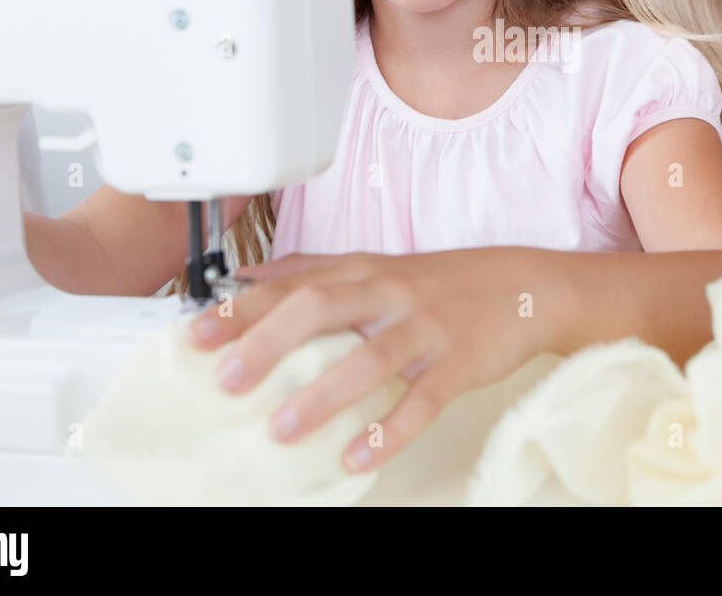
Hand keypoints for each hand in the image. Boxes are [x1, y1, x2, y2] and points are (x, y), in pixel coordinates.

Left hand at [184, 247, 565, 473]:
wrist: (525, 286)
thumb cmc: (442, 282)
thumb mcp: (377, 264)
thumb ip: (313, 269)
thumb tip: (247, 279)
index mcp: (364, 272)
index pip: (293, 284)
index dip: (243, 309)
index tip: (195, 335)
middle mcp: (389, 294)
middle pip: (321, 308)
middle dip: (269, 343)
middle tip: (227, 380)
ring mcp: (425, 328)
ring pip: (370, 358)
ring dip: (322, 395)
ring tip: (280, 429)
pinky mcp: (460, 362)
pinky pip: (423, 400)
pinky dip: (390, 431)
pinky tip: (358, 458)